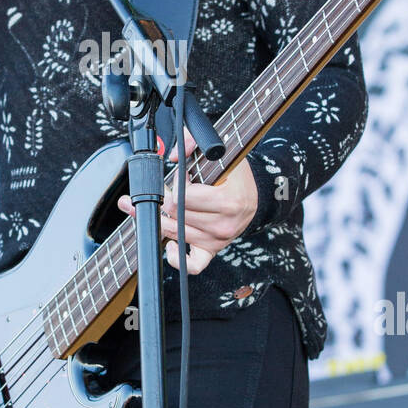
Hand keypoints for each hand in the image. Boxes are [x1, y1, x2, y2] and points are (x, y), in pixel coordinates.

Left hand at [116, 126, 258, 273]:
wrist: (254, 195)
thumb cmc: (236, 175)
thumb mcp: (223, 152)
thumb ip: (196, 143)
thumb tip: (174, 155)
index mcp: (228, 202)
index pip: (184, 197)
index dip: (175, 183)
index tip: (180, 174)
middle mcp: (223, 225)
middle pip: (176, 215)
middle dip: (165, 198)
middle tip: (166, 187)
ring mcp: (217, 240)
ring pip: (176, 233)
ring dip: (161, 219)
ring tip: (152, 206)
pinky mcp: (212, 250)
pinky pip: (193, 264)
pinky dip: (177, 258)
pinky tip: (169, 245)